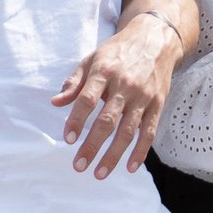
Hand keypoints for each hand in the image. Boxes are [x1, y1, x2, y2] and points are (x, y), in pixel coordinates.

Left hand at [50, 13, 177, 179]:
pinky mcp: (157, 104)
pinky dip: (141, 152)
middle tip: (79, 164)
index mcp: (105, 71)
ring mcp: (143, 96)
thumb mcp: (93, 58)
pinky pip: (149, 132)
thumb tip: (55, 102)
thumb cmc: (119, 51)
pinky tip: (131, 167)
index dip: (76, 120)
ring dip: (113, 155)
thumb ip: (74, 82)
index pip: (87, 99)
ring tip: (99, 173)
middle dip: (92, 145)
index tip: (68, 138)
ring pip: (128, 131)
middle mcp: (124, 85)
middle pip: (107, 120)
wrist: (155, 39)